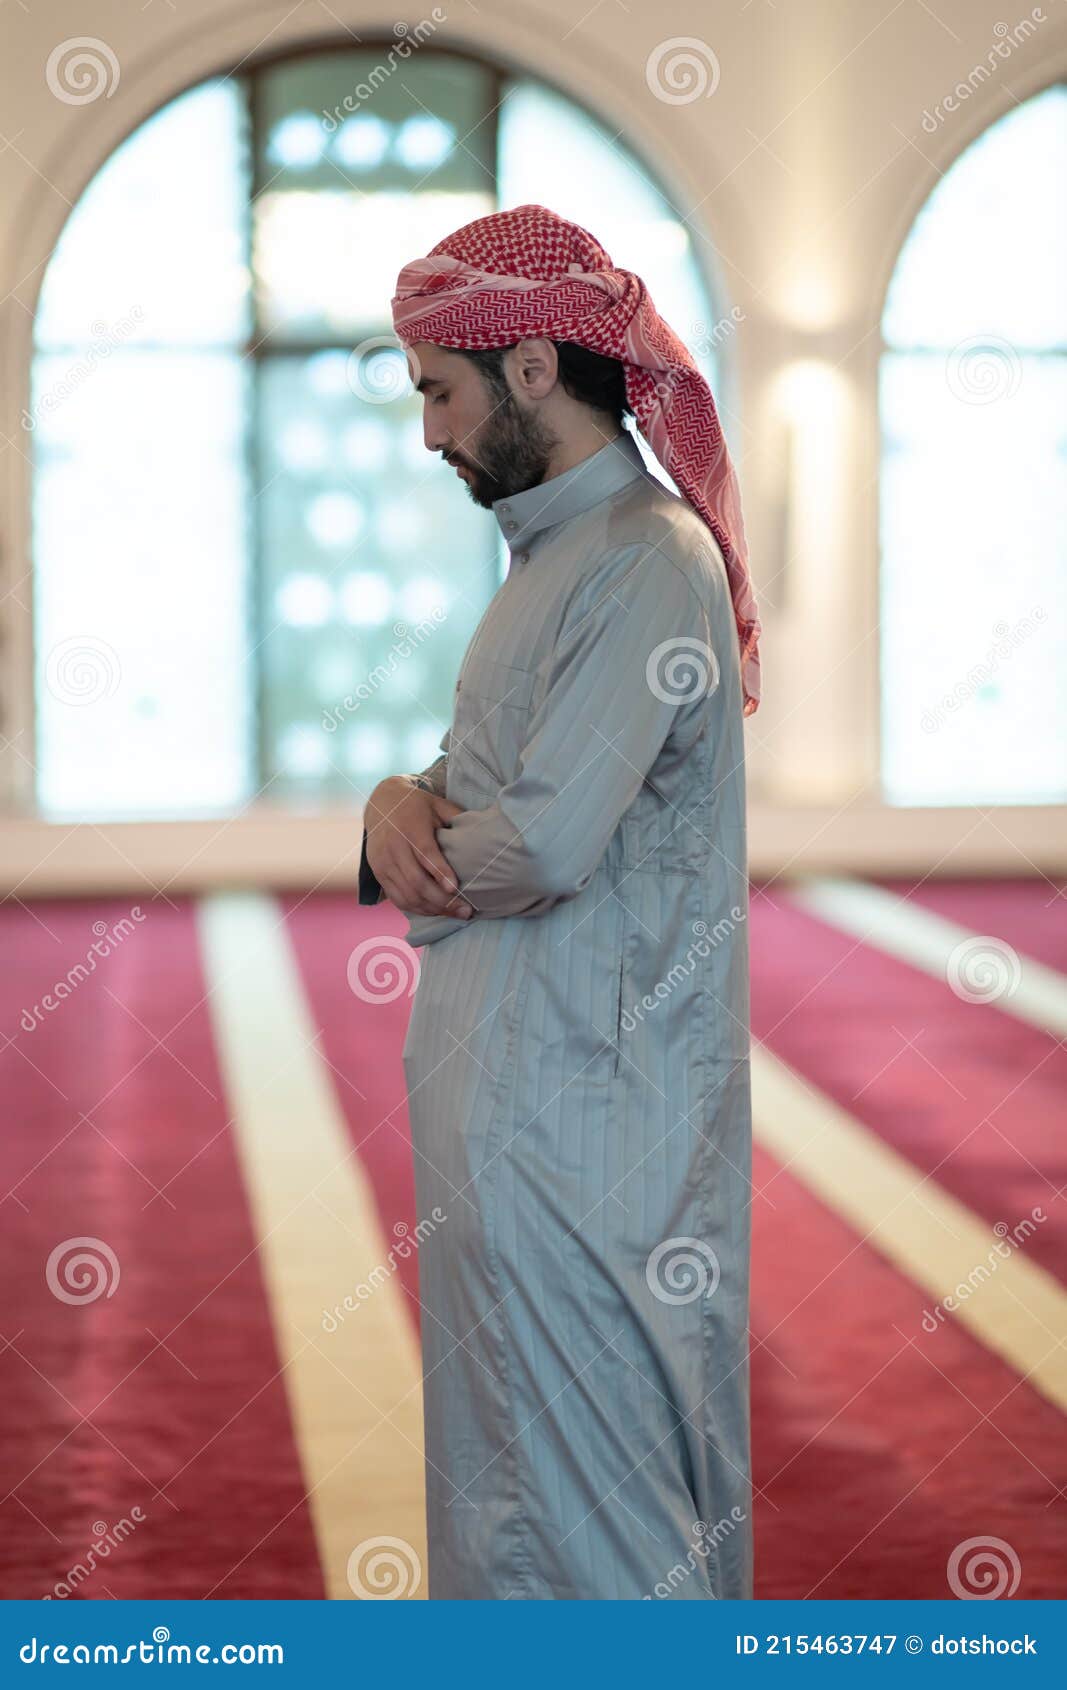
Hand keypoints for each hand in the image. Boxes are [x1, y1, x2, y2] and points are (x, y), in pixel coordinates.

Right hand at [365, 777, 474, 918]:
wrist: (381, 805)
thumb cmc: (416, 806)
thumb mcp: (438, 804)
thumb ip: (457, 818)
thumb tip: (485, 833)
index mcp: (409, 827)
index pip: (425, 853)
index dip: (440, 872)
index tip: (456, 889)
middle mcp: (393, 847)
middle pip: (416, 881)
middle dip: (442, 901)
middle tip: (466, 911)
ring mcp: (383, 863)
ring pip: (407, 895)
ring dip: (432, 909)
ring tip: (455, 914)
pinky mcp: (379, 874)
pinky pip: (398, 899)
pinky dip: (417, 909)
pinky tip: (436, 911)